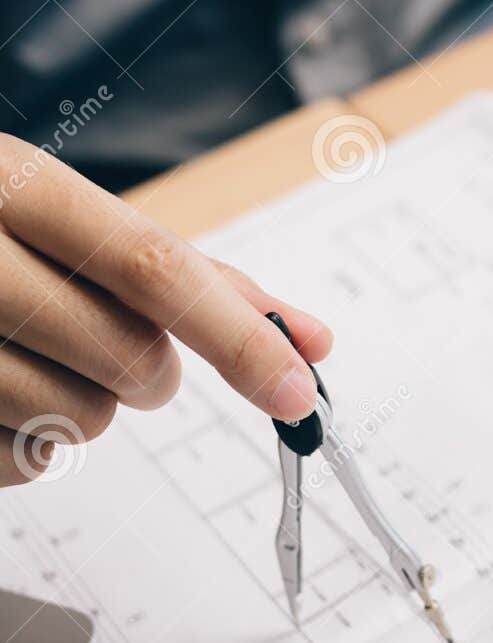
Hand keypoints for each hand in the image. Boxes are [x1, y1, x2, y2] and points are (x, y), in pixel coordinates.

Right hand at [0, 135, 331, 483]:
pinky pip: (21, 462)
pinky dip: (29, 448)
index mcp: (10, 180)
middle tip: (106, 346)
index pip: (155, 266)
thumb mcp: (70, 225)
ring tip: (28, 356)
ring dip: (83, 408)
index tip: (299, 392)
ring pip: (79, 419)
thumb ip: (199, 279)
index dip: (239, 338)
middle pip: (127, 355)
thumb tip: (312, 338)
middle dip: (150, 374)